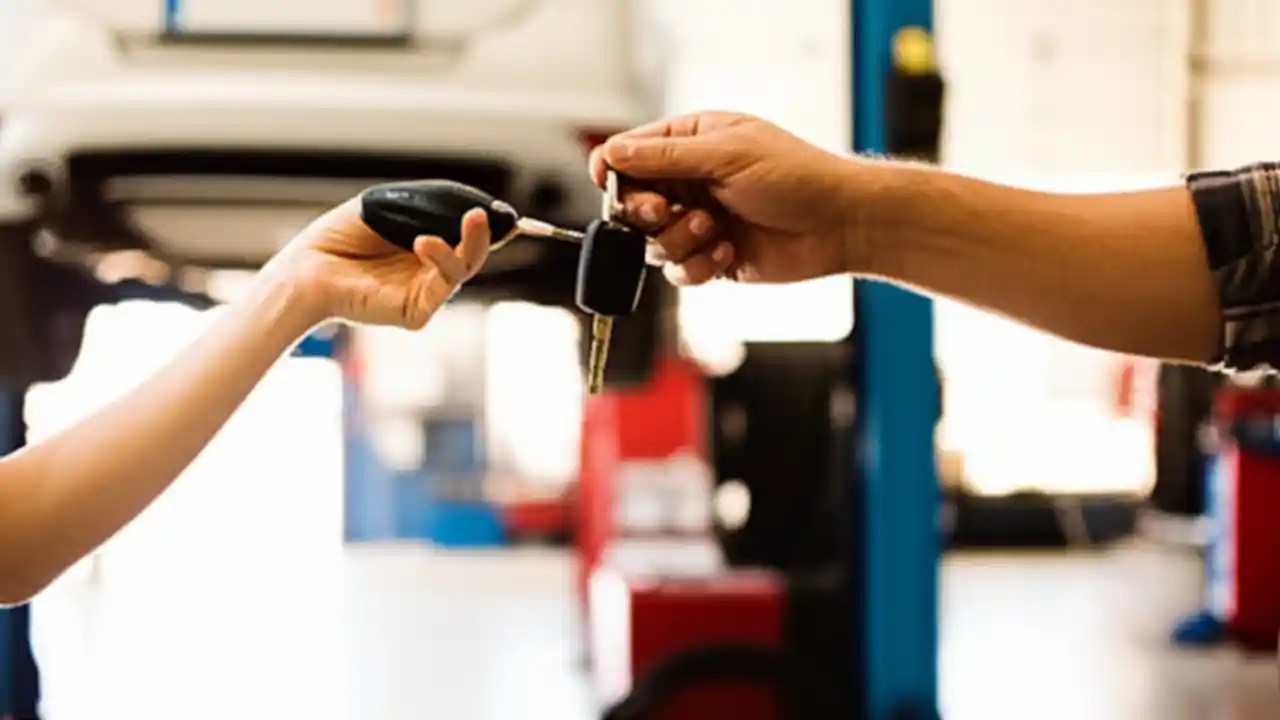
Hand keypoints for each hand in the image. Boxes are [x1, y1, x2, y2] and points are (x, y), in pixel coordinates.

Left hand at [273, 197, 490, 328]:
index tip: (494, 205)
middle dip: (485, 230)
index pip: (467, 231)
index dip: (485, 220)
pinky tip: (424, 243)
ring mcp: (426, 291)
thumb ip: (433, 206)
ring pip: (465, 267)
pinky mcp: (417, 311)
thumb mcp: (391, 206)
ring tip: (471, 220)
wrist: (307, 266)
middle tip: (486, 212)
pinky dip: (442, 261)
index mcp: (427, 243)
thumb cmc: (341, 236)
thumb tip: (476, 207)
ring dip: (472, 243)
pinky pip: (444, 286)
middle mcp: (431, 268)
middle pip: (474, 250)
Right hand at [589, 111, 866, 285]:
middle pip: (632, 203)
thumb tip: (612, 152)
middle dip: (645, 211)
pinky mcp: (711, 258)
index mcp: (691, 142)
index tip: (607, 182)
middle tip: (665, 211)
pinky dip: (697, 266)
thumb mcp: (726, 154)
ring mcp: (699, 222)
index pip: (630, 155)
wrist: (839, 224)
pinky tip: (728, 253)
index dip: (613, 170)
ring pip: (652, 243)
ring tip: (713, 230)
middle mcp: (690, 182)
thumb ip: (665, 156)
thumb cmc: (795, 176)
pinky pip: (678, 272)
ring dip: (678, 240)